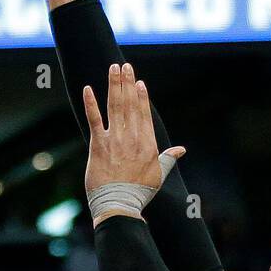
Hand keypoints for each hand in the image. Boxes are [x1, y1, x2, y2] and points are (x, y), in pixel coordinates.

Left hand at [83, 63, 183, 206]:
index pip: (143, 113)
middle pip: (129, 104)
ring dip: (114, 85)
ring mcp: (115, 140)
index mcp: (148, 143)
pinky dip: (91, 103)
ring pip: (115, 106)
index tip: (139, 82)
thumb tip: (181, 149)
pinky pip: (94, 119)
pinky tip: (88, 88)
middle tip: (125, 66)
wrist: (119, 205)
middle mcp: (132, 137)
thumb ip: (169, 158)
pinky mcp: (98, 145)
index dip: (140, 96)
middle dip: (127, 83)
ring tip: (113, 69)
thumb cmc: (139, 192)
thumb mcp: (158, 175)